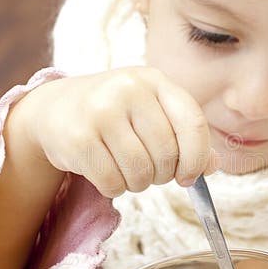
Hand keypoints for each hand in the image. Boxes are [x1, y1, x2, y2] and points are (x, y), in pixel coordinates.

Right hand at [14, 67, 214, 196]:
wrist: (53, 109)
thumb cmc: (113, 114)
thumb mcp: (150, 111)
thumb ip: (184, 134)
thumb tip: (214, 165)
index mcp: (154, 80)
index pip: (193, 123)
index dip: (197, 157)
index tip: (188, 176)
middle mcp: (129, 89)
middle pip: (167, 155)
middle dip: (161, 175)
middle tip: (147, 171)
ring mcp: (101, 111)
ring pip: (141, 173)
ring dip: (138, 183)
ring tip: (125, 169)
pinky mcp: (79, 138)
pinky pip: (113, 183)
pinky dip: (114, 188)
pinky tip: (105, 171)